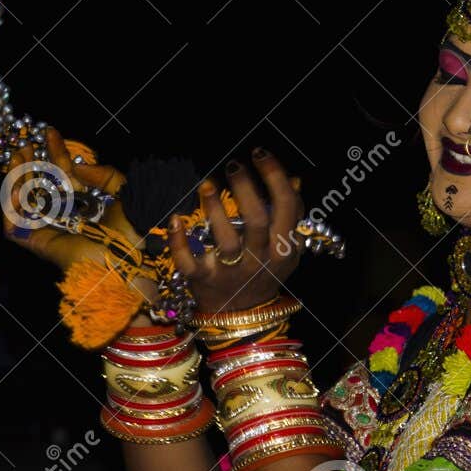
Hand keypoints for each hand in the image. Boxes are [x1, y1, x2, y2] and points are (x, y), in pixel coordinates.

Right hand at [2, 127, 153, 298]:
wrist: (124, 262)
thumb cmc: (130, 234)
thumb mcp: (125, 195)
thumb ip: (106, 176)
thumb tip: (80, 166)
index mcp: (84, 204)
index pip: (65, 174)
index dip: (57, 152)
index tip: (51, 132)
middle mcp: (64, 216)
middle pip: (40, 184)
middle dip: (31, 162)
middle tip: (25, 141)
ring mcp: (48, 229)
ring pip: (23, 201)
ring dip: (16, 177)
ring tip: (16, 155)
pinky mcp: (35, 242)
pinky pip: (13, 223)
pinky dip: (10, 205)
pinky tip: (15, 187)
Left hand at [167, 147, 304, 313]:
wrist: (242, 317)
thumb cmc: (265, 273)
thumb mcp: (287, 250)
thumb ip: (291, 217)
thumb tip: (295, 179)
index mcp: (283, 248)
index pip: (287, 206)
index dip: (275, 176)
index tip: (259, 153)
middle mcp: (259, 259)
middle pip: (256, 219)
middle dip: (245, 188)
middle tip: (234, 164)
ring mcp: (231, 271)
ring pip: (225, 240)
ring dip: (215, 210)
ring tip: (208, 184)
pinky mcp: (203, 280)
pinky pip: (189, 263)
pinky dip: (179, 242)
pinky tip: (174, 219)